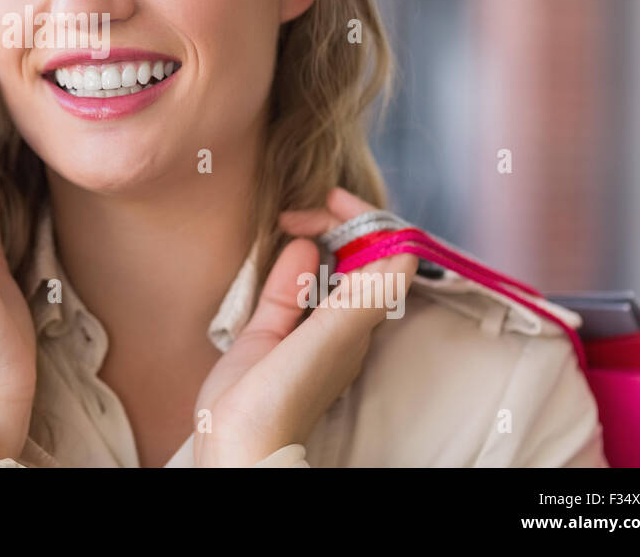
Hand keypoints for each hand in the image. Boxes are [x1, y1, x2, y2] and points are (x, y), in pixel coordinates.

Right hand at [193, 187, 417, 465]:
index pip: (377, 256)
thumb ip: (366, 292)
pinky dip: (287, 261)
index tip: (331, 197)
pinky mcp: (272, 331)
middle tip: (295, 211)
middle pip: (349, 256)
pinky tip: (278, 249)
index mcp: (359, 320)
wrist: (241, 441)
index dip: (361, 220)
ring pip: (320, 266)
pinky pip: (288, 286)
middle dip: (330, 223)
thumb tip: (399, 244)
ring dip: (310, 236)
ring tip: (288, 219)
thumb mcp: (331, 337)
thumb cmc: (286, 397)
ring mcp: (305, 325)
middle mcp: (337, 320)